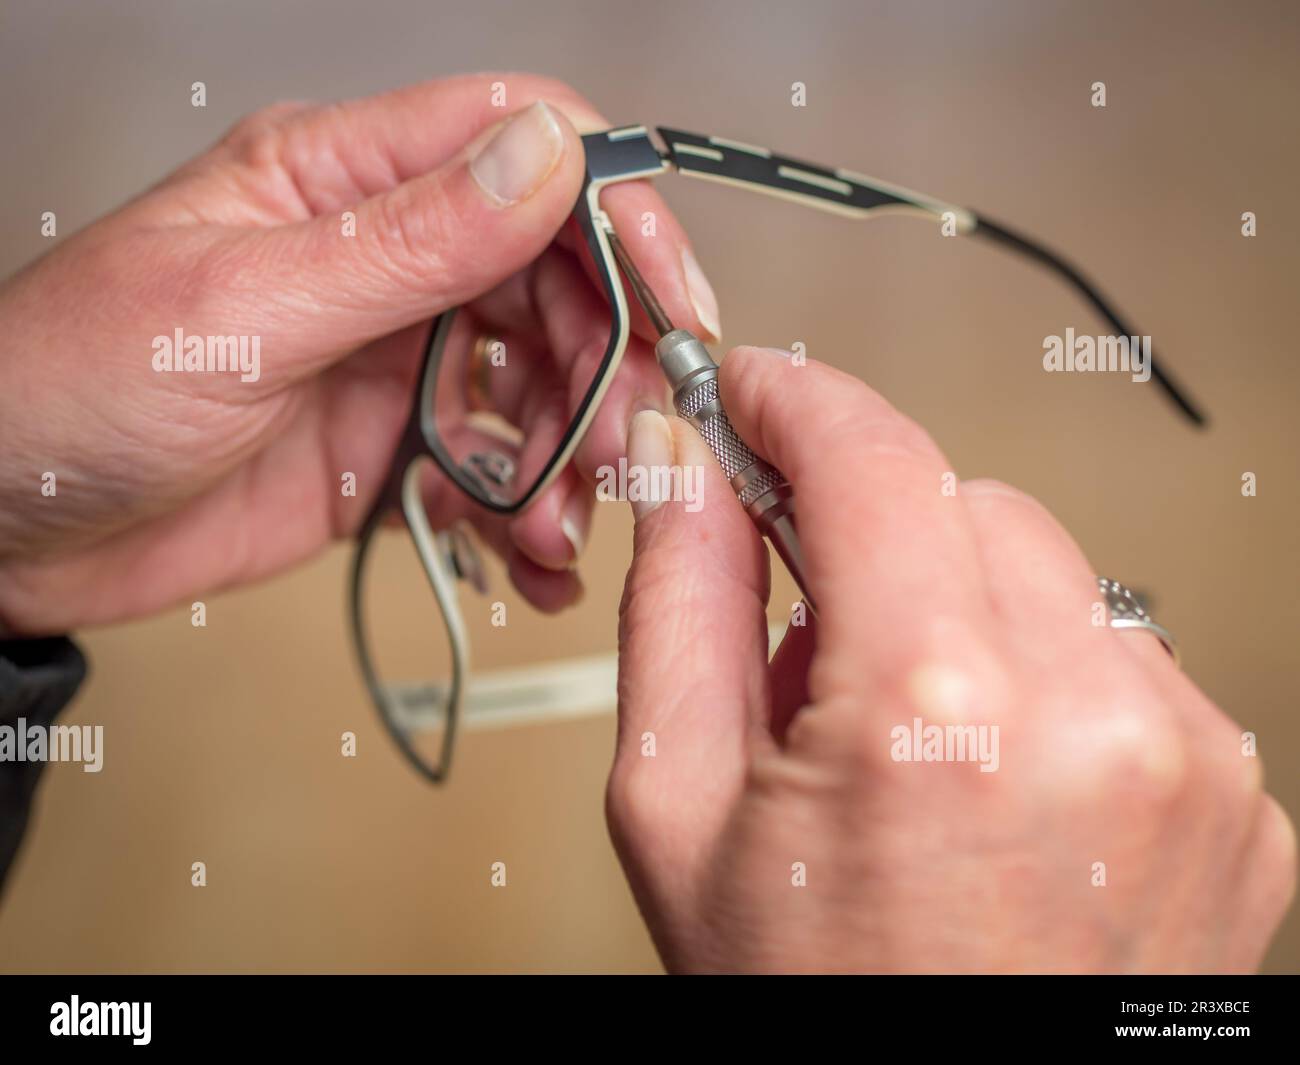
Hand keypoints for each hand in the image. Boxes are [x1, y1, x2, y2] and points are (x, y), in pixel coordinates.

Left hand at [0, 73, 718, 633]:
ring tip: (556, 528)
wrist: (4, 534)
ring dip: (573, 456)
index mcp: (340, 181)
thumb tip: (545, 160)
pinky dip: (528, 515)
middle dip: (606, 363)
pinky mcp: (391, 445)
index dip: (613, 205)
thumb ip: (406, 240)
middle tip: (618, 450)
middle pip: (555, 277)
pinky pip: (495, 468)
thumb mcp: (243, 308)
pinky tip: (531, 558)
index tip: (668, 294)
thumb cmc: (66, 389)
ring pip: (540, 381)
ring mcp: (394, 355)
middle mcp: (383, 259)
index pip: (518, 143)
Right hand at [610, 347, 1295, 972]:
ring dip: (959, 609)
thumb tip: (682, 467)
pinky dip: (1041, 677)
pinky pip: (1117, 653)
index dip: (795, 400)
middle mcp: (1091, 720)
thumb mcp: (677, 804)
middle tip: (812, 633)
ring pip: (1048, 569)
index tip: (755, 392)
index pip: (870, 456)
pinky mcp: (1233, 794)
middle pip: (962, 500)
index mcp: (934, 714)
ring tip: (907, 732)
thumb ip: (677, 601)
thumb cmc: (813, 1002)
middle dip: (870, 533)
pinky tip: (989, 771)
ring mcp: (1187, 759)